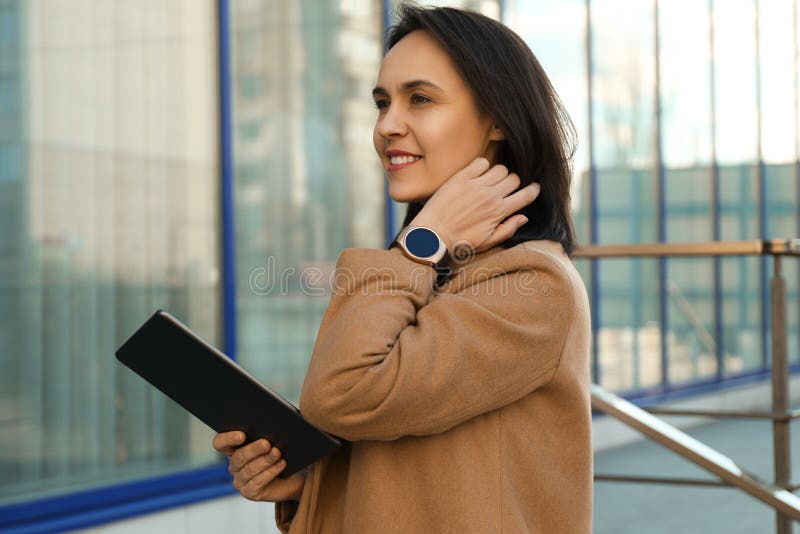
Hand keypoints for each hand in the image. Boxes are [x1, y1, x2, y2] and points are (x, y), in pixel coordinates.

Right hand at [212, 431, 305, 502]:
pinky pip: (257, 482)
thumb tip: (269, 423)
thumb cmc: (283, 452)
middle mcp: (234, 465)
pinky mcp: (250, 493)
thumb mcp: (274, 439)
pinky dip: (270, 472)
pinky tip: (281, 464)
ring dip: (265, 460)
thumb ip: (266, 431)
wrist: (294, 475)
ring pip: (249, 470)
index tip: (242, 435)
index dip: (227, 439)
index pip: (220, 443)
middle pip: (238, 457)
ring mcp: (240, 481)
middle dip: (253, 449)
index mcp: (234, 448)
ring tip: (277, 453)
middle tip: (267, 443)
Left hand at [409, 158, 540, 255]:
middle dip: (513, 183)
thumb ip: (508, 229)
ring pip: (500, 168)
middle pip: (514, 178)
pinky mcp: (461, 178)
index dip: (533, 190)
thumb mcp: (487, 242)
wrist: (432, 235)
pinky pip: (481, 162)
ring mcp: (475, 185)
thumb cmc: (460, 242)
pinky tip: (477, 175)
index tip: (532, 189)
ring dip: (498, 174)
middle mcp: (490, 196)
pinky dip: (482, 166)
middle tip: (504, 190)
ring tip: (490, 182)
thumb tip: (524, 217)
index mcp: (499, 212)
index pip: (527, 195)